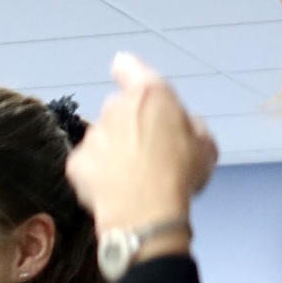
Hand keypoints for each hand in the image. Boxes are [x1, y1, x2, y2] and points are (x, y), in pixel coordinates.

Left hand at [66, 53, 218, 234]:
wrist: (145, 215)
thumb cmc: (179, 177)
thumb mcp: (205, 145)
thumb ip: (190, 124)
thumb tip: (184, 125)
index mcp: (151, 95)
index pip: (131, 68)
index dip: (128, 70)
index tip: (123, 71)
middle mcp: (116, 108)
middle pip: (119, 109)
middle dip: (129, 124)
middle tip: (146, 152)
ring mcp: (93, 135)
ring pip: (102, 137)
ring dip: (112, 150)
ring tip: (130, 177)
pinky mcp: (76, 162)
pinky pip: (86, 163)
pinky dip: (95, 173)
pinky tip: (112, 188)